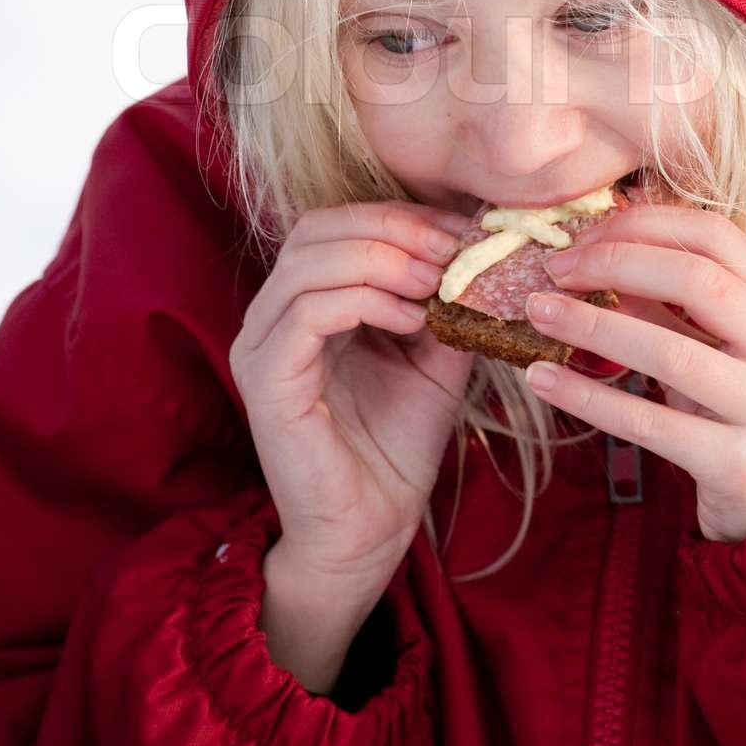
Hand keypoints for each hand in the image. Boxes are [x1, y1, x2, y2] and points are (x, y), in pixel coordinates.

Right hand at [229, 200, 475, 586]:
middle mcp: (272, 315)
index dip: (402, 216)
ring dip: (383, 259)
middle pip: (317, 229)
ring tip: (435, 283)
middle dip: (393, 227)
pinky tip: (410, 318)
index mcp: (306, 302)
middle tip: (452, 250)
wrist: (370, 530)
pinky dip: (363, 300)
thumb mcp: (434, 356)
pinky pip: (306, 314)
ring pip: (309, 263)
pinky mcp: (265, 381)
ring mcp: (261, 346)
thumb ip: (446, 301)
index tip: (465, 230)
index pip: (338, 224)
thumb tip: (483, 247)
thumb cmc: (396, 445)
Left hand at [523, 205, 745, 542]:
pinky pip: (647, 422)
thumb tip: (592, 256)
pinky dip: (586, 396)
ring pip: (669, 352)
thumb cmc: (745, 408)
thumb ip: (672, 303)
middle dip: (614, 264)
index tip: (582, 236)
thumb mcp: (723, 347)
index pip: (715, 236)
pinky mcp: (737, 464)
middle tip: (554, 270)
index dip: (642, 226)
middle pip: (698, 280)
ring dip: (591, 325)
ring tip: (537, 311)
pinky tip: (542, 377)